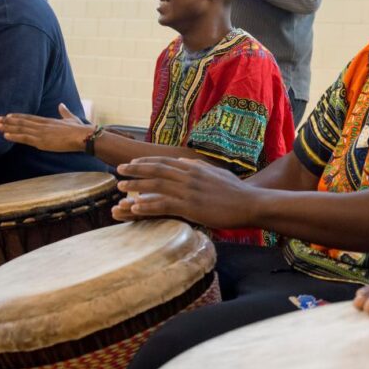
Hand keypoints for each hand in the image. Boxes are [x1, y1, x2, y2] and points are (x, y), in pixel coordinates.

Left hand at [0, 103, 89, 152]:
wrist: (83, 135)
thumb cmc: (79, 129)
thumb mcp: (71, 118)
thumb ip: (64, 112)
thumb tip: (61, 104)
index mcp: (48, 120)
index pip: (29, 117)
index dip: (18, 116)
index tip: (8, 115)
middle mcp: (42, 125)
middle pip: (22, 122)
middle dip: (8, 121)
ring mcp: (41, 133)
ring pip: (20, 129)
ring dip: (8, 128)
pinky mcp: (41, 141)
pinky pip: (25, 138)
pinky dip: (14, 136)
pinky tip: (6, 135)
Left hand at [114, 156, 255, 227]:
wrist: (250, 203)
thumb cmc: (236, 191)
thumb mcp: (217, 173)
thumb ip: (199, 167)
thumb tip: (185, 162)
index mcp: (194, 167)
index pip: (164, 161)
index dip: (146, 162)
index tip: (132, 163)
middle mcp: (189, 176)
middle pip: (156, 170)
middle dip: (134, 170)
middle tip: (118, 171)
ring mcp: (189, 191)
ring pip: (156, 185)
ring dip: (135, 186)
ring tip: (120, 189)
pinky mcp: (191, 206)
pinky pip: (164, 204)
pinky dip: (148, 204)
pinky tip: (135, 206)